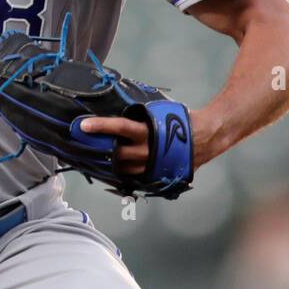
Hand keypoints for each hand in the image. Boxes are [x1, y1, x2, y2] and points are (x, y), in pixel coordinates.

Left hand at [79, 110, 215, 176]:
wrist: (205, 138)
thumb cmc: (181, 120)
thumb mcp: (159, 112)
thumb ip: (139, 115)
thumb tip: (118, 110)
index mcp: (148, 132)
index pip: (120, 128)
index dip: (100, 126)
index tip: (83, 125)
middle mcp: (147, 151)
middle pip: (115, 153)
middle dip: (100, 149)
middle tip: (87, 143)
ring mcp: (150, 167)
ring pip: (121, 169)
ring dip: (108, 163)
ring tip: (96, 155)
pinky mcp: (154, 177)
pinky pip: (131, 178)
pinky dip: (121, 173)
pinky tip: (112, 167)